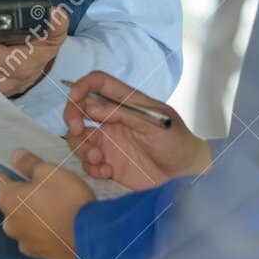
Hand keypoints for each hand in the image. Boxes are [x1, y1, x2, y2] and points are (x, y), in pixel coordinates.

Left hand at [0, 150, 93, 258]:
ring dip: (32, 211)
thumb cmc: (67, 199)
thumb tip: (14, 156)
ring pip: (24, 220)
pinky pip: (38, 235)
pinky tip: (58, 223)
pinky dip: (44, 227)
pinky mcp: (41, 255)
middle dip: (20, 191)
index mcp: (7, 200)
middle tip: (38, 181)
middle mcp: (10, 224)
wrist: (93, 239)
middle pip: (10, 201)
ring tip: (53, 204)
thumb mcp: (49, 171)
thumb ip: (28, 163)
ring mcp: (25, 242)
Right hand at [63, 71, 210, 191]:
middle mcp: (113, 119)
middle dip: (72, 117)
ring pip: (79, 137)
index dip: (83, 85)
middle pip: (80, 109)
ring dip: (81, 147)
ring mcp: (110, 142)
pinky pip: (87, 162)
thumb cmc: (177, 143)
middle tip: (77, 131)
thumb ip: (124, 113)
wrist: (186, 175)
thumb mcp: (155, 124)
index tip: (75, 99)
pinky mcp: (109, 163)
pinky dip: (91, 167)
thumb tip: (90, 107)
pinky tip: (107, 172)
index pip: (99, 83)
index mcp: (127, 102)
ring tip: (99, 159)